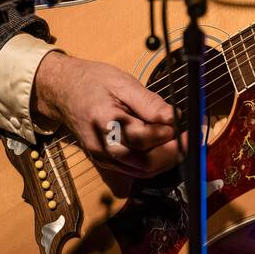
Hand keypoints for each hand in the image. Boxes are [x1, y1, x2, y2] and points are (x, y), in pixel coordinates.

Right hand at [33, 51, 189, 178]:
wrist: (62, 91)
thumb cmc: (93, 82)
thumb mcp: (123, 82)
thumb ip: (149, 103)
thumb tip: (174, 117)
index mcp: (105, 121)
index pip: (142, 137)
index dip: (168, 132)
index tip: (186, 122)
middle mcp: (102, 146)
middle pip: (144, 162)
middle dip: (174, 152)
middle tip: (192, 136)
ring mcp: (102, 157)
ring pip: (142, 171)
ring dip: (167, 160)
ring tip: (183, 141)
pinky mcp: (105, 162)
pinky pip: (134, 170)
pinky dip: (154, 163)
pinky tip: (166, 148)